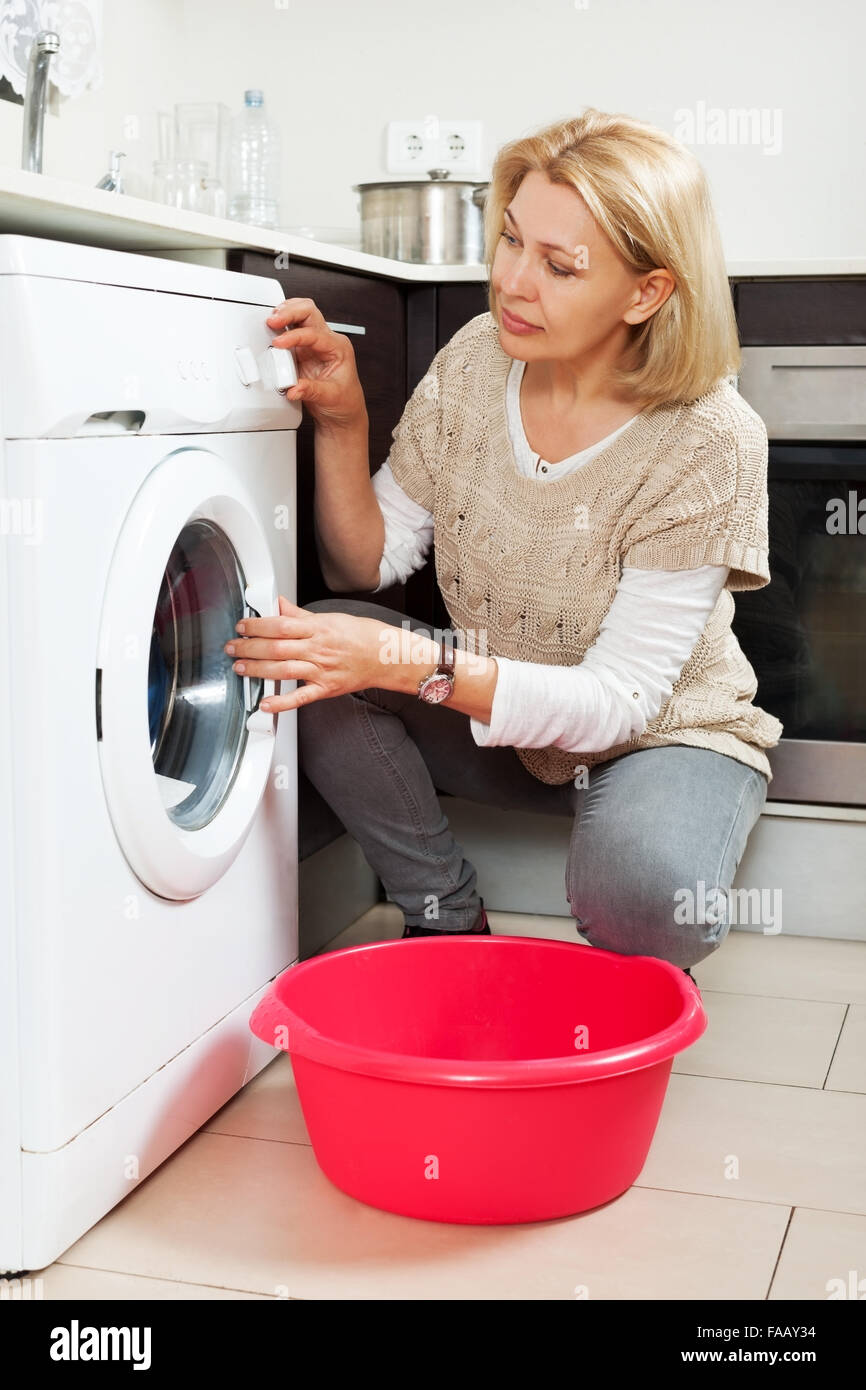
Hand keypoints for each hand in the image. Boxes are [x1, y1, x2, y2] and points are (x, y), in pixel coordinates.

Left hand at [224, 596, 389, 712]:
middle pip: (277, 647)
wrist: (386, 656)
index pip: (281, 625)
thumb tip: (279, 604)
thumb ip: (300, 615)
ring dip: (258, 669)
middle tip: (232, 648)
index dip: (258, 626)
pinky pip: (302, 697)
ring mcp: (322, 670)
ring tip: (240, 668)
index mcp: (318, 629)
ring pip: (284, 669)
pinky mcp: (326, 689)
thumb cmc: (361, 636)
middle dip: (250, 647)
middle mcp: (318, 649)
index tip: (242, 626)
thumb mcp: (330, 618)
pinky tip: (266, 704)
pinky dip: (283, 703)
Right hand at [265, 297, 367, 432]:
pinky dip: (282, 325)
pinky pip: (292, 329)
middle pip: (309, 312)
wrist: (344, 412)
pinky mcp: (303, 350)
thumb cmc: (344, 402)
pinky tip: (273, 328)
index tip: (279, 343)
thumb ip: (310, 390)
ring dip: (285, 313)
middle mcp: (327, 341)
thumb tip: (293, 387)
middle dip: (290, 311)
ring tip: (271, 320)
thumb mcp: (329, 397)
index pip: (314, 333)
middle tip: (273, 320)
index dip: (294, 336)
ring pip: (301, 314)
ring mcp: (314, 344)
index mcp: (338, 347)